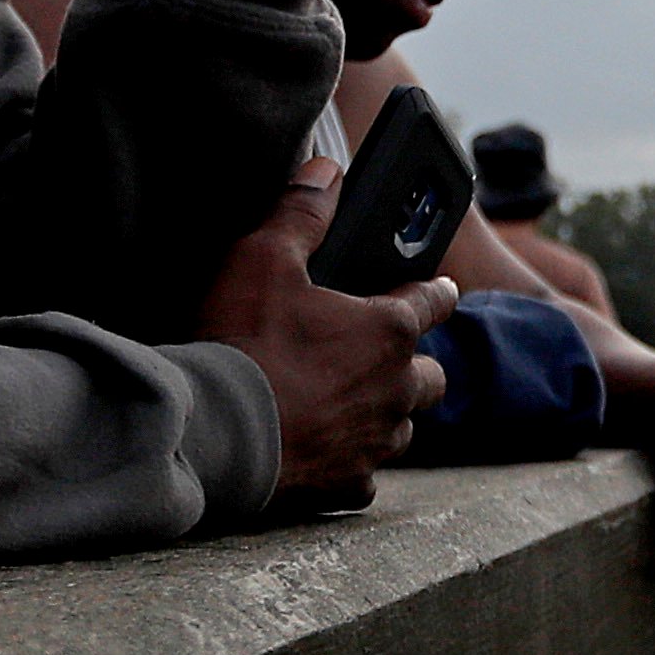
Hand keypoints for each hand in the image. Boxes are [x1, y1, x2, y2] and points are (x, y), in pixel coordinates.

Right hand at [200, 162, 447, 509]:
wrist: (212, 433)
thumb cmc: (241, 343)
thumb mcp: (263, 259)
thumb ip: (300, 213)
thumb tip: (325, 170)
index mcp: (389, 330)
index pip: (434, 301)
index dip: (436, 291)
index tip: (442, 289)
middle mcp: (396, 388)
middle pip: (433, 376)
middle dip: (415, 364)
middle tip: (385, 356)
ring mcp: (377, 440)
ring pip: (404, 427)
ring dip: (387, 413)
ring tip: (355, 403)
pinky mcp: (350, 483)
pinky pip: (366, 474)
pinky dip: (352, 462)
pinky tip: (327, 452)